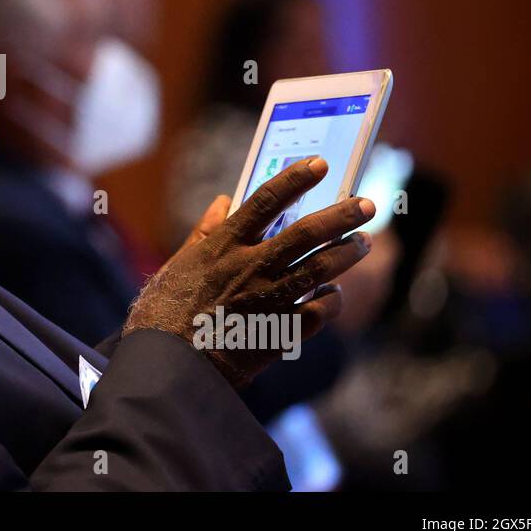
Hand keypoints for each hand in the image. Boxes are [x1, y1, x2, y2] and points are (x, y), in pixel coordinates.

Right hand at [125, 156, 374, 386]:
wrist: (169, 367)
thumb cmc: (164, 312)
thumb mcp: (179, 263)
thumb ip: (205, 231)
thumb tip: (223, 200)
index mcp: (223, 246)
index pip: (265, 201)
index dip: (294, 179)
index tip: (319, 164)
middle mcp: (250, 268)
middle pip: (306, 233)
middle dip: (341, 216)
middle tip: (366, 205)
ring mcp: (268, 301)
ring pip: (321, 269)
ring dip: (346, 254)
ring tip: (362, 242)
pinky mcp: (279, 333)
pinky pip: (318, 312)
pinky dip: (331, 301)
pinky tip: (334, 293)